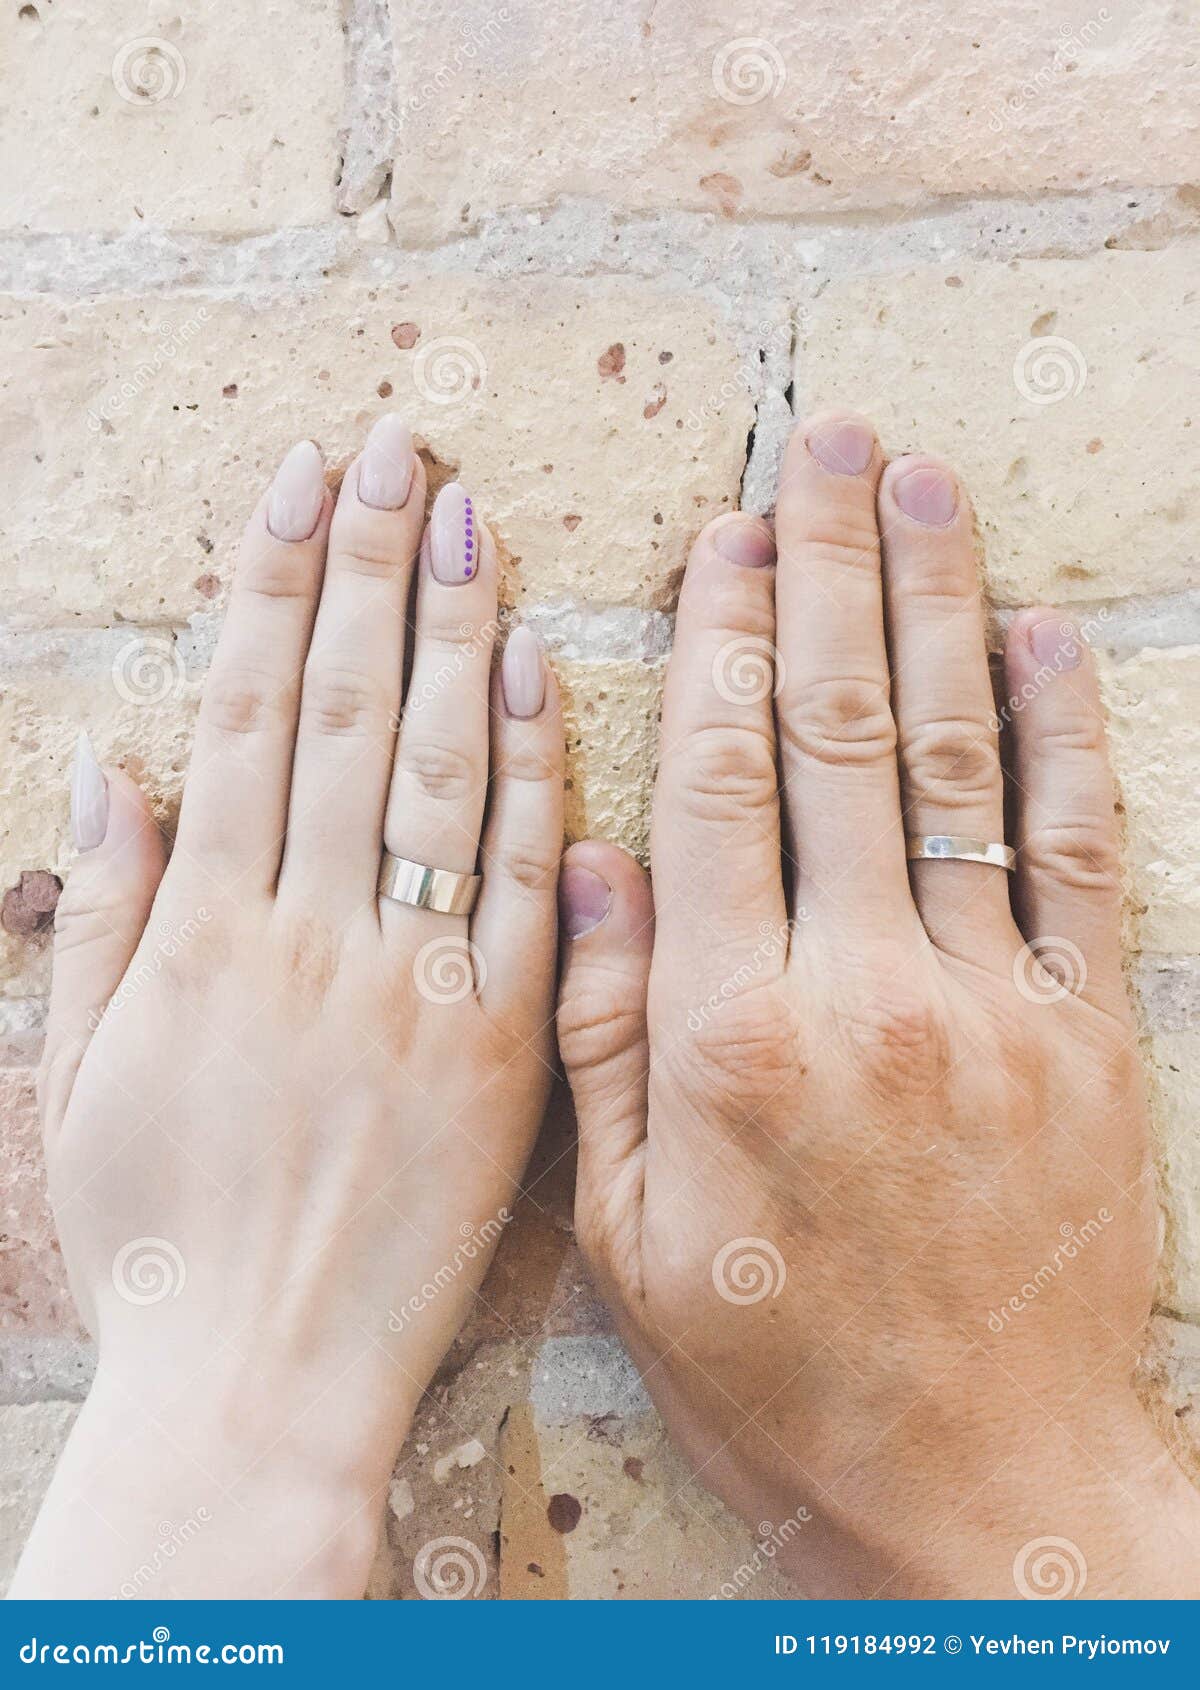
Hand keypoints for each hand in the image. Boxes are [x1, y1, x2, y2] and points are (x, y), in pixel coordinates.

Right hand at [14, 418, 562, 1597]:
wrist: (258, 1389)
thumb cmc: (159, 1247)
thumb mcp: (82, 1081)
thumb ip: (99, 916)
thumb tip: (110, 766)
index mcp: (202, 935)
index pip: (246, 715)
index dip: (273, 585)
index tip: (301, 479)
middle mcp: (307, 936)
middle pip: (343, 713)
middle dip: (367, 565)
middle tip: (400, 441)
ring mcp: (414, 985)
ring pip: (435, 771)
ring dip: (452, 627)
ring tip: (467, 509)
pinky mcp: (503, 1045)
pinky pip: (524, 884)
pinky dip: (532, 767)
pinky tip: (542, 662)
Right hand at [556, 412, 1199, 1598]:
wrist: (986, 1479)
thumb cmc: (782, 1368)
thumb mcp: (636, 1233)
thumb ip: (602, 1039)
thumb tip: (593, 862)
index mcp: (729, 1036)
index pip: (720, 785)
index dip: (720, 643)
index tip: (724, 537)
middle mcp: (863, 992)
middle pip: (842, 735)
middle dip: (831, 572)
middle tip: (827, 444)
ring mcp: (991, 1005)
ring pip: (962, 762)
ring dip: (940, 607)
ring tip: (923, 482)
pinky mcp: (1088, 1035)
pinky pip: (1082, 854)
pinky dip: (1067, 733)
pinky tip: (1042, 633)